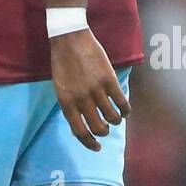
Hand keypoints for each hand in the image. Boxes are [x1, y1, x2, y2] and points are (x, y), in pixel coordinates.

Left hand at [50, 28, 129, 151]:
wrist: (69, 38)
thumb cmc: (62, 63)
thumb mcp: (60, 87)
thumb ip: (70, 106)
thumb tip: (81, 126)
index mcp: (66, 102)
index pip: (80, 132)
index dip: (90, 143)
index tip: (97, 147)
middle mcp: (81, 99)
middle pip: (98, 128)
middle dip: (103, 131)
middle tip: (105, 128)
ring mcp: (96, 90)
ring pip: (112, 118)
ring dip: (115, 120)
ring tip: (115, 117)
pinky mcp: (109, 80)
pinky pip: (122, 103)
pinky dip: (125, 109)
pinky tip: (124, 109)